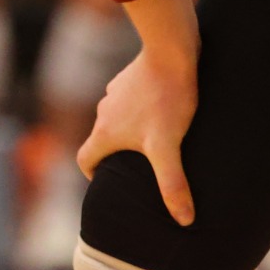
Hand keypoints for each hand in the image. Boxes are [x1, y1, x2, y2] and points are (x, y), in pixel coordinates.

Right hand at [77, 46, 197, 226]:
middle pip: (102, 139)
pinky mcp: (131, 76)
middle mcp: (105, 111)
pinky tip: (163, 108)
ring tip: (156, 137)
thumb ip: (173, 184)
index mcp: (106, 131)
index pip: (85, 159)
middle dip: (116, 154)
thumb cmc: (167, 99)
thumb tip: (184, 220)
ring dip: (129, 129)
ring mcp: (116, 91)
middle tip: (140, 165)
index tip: (109, 181)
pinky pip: (130, 98)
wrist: (171, 50)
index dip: (93, 174)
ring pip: (116, 117)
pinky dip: (140, 107)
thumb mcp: (168, 146)